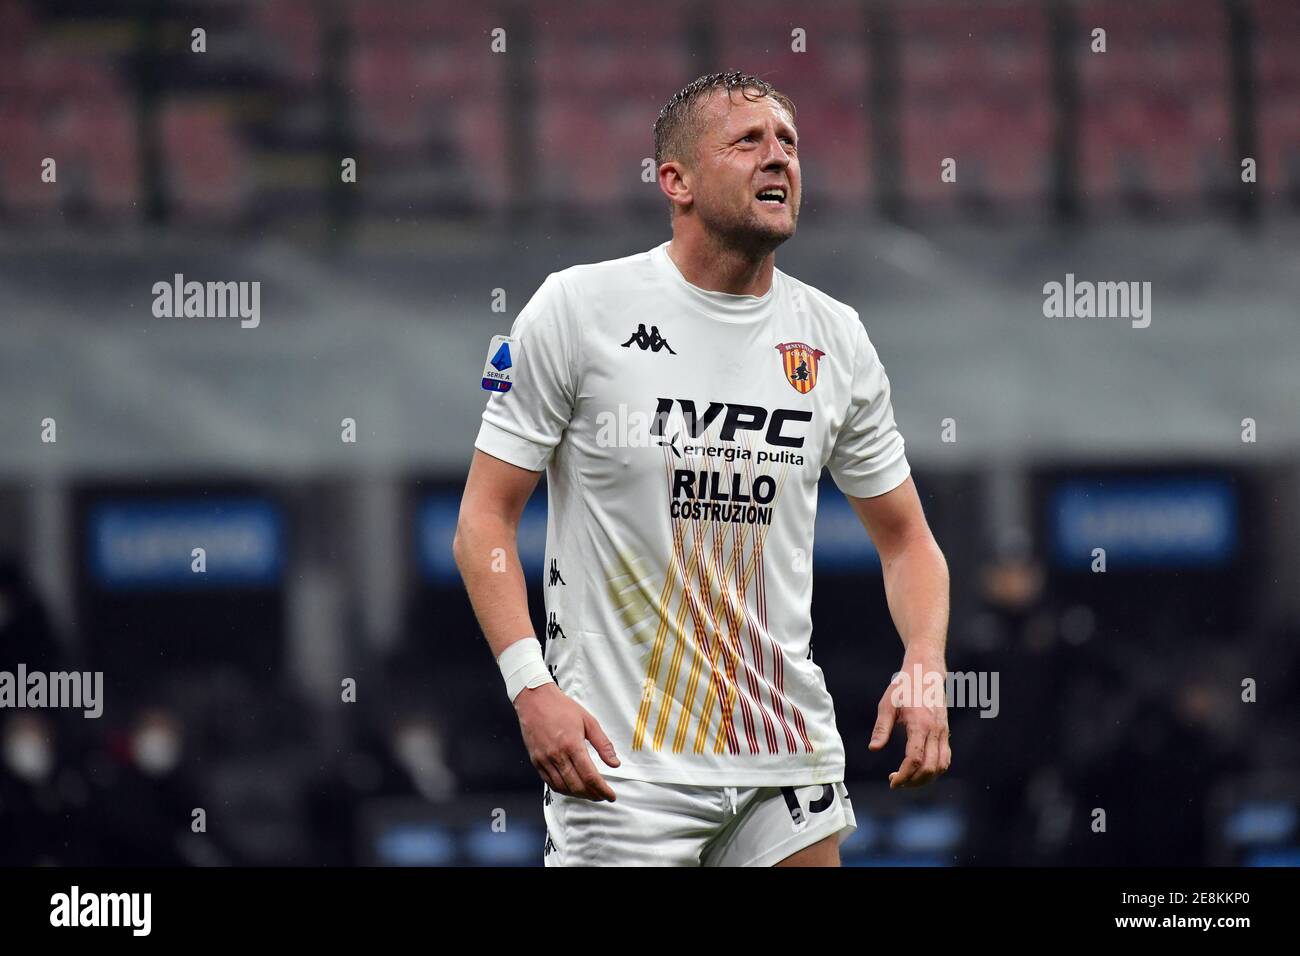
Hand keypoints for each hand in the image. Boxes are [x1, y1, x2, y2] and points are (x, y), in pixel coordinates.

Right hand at [514, 683, 619, 800]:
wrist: (535, 700)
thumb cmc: (562, 708)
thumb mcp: (588, 721)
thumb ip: (603, 744)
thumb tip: (615, 763)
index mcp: (572, 745)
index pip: (590, 776)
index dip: (602, 790)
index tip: (611, 796)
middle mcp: (557, 755)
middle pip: (577, 786)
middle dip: (593, 795)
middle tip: (602, 796)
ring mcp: (544, 760)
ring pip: (563, 787)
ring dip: (578, 795)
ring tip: (590, 794)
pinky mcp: (536, 761)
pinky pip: (550, 783)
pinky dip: (563, 789)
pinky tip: (572, 788)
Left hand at [867, 656, 951, 787]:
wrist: (926, 673)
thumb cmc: (904, 687)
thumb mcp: (887, 704)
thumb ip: (881, 728)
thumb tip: (873, 749)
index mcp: (920, 724)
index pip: (914, 759)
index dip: (904, 775)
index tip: (892, 782)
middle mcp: (935, 730)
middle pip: (930, 768)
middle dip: (913, 781)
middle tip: (896, 782)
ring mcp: (943, 732)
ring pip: (941, 766)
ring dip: (925, 778)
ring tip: (907, 778)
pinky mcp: (945, 733)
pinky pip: (945, 758)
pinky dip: (934, 770)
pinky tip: (919, 770)